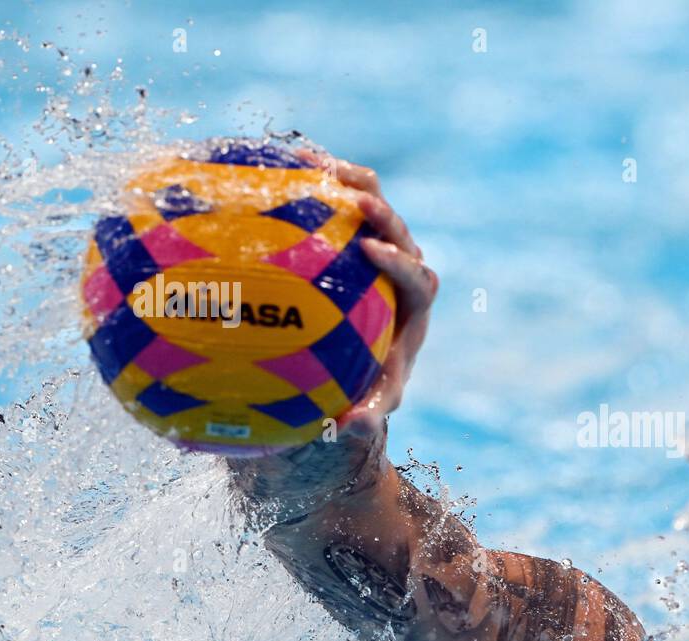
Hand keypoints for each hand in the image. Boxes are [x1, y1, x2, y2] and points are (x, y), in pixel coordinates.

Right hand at [298, 149, 438, 437]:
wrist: (362, 353)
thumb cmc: (370, 380)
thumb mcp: (375, 400)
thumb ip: (368, 412)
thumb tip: (349, 427)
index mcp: (414, 304)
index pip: (418, 276)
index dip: (399, 261)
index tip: (371, 252)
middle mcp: (402, 267)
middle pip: (401, 230)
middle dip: (381, 214)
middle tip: (353, 201)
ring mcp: (378, 243)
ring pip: (371, 202)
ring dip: (346, 182)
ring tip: (313, 164)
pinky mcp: (352, 230)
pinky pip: (333, 201)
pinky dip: (311, 184)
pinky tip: (270, 167)